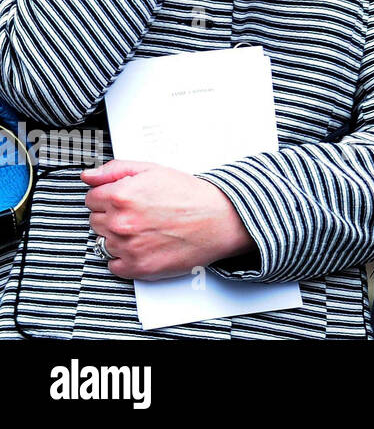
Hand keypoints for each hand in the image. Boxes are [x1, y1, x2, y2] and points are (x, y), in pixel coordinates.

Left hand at [83, 160, 253, 279]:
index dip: (109, 196)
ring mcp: (128, 247)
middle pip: (95, 220)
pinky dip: (124, 257)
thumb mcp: (153, 170)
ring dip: (118, 236)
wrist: (221, 219)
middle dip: (112, 215)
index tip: (125, 199)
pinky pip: (112, 264)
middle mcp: (121, 223)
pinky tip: (144, 244)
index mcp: (122, 196)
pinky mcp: (137, 268)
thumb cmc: (192, 195)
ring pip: (103, 242)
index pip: (91, 198)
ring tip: (145, 228)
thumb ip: (115, 170)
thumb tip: (89, 176)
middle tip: (139, 212)